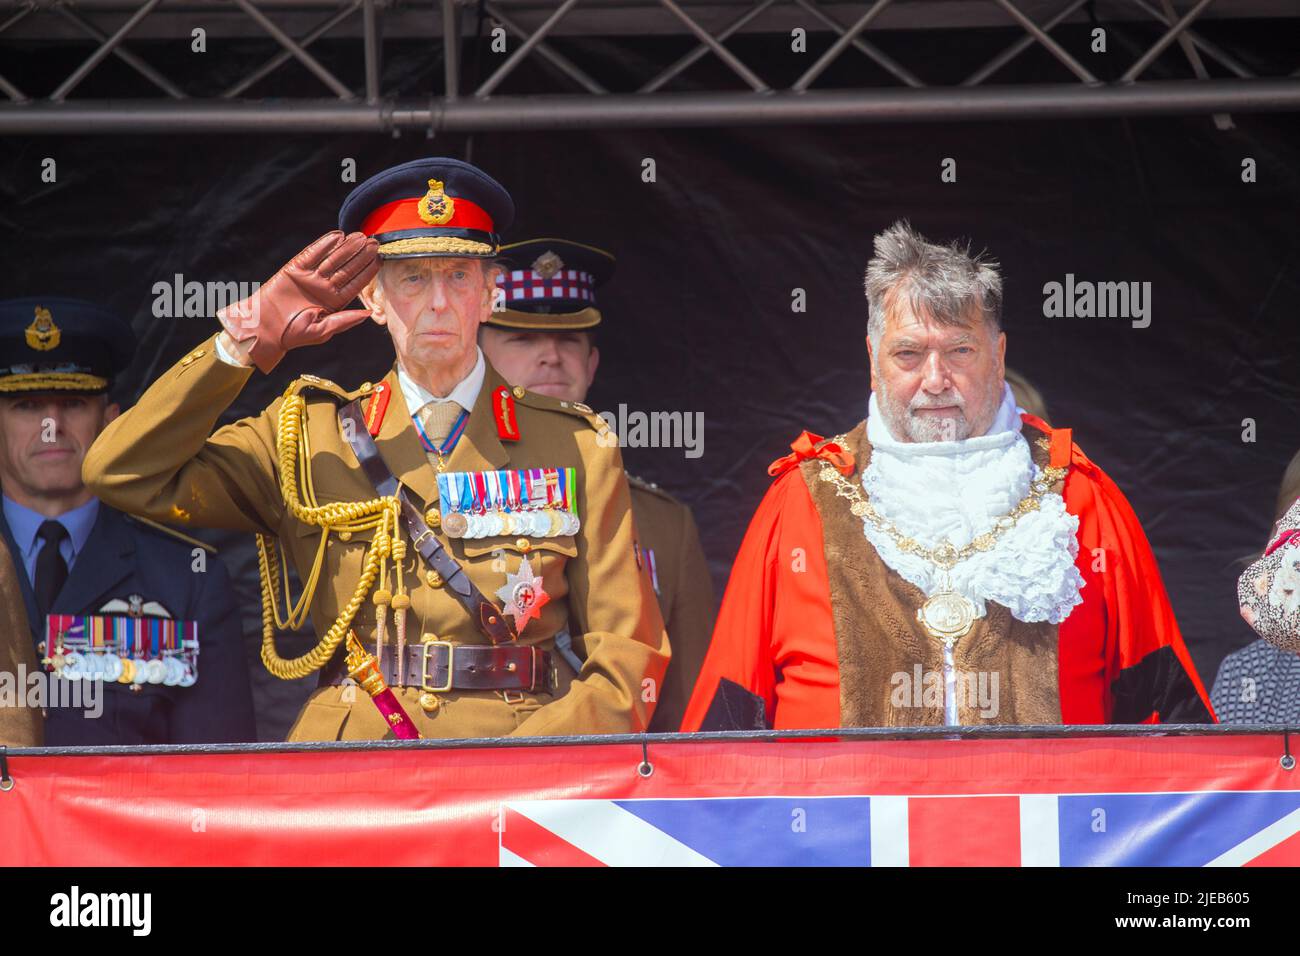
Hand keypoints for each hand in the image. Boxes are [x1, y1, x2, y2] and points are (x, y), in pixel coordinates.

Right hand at [217, 231, 380, 373]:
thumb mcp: (323, 329)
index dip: (367, 271)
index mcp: (335, 301)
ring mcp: (311, 277)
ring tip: (359, 236)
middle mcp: (325, 287)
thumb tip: (369, 313)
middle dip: (360, 255)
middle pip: (346, 268)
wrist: (265, 328)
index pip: (355, 284)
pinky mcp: (295, 269)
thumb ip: (345, 320)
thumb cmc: (294, 334)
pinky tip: (337, 236)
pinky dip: (324, 245)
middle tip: (374, 243)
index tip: (380, 260)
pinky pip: (312, 254)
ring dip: (346, 247)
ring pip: (332, 259)